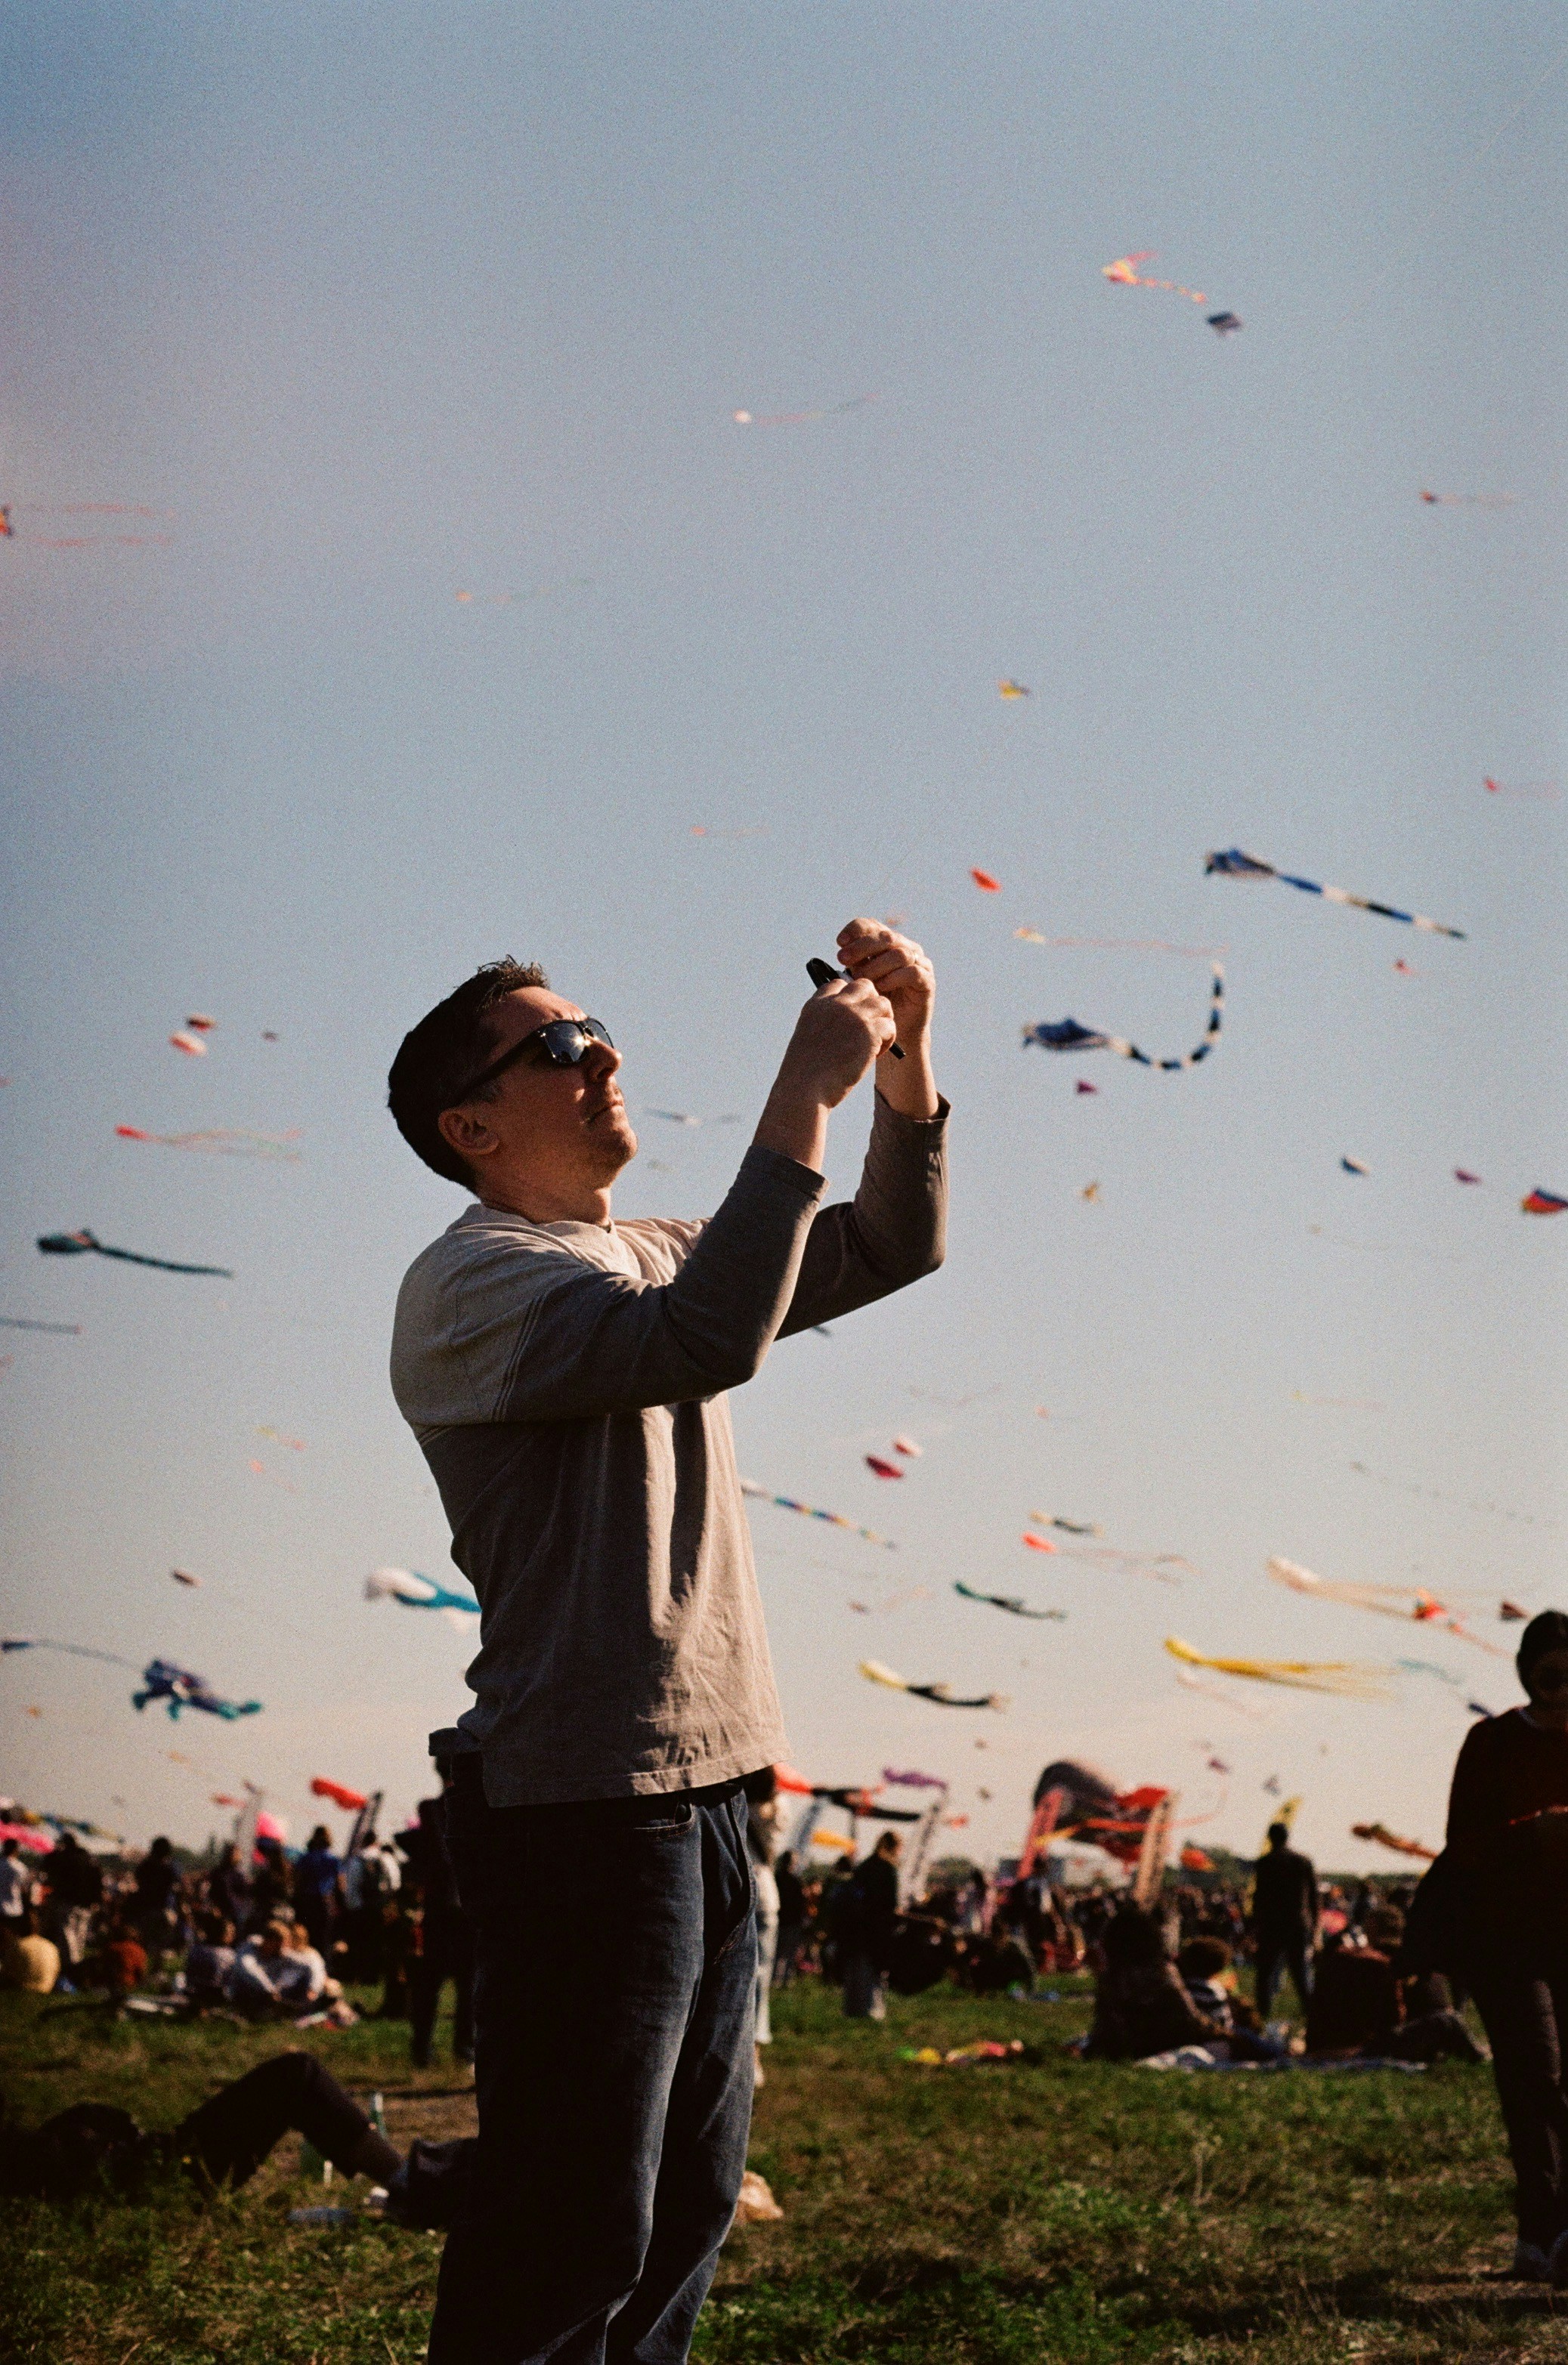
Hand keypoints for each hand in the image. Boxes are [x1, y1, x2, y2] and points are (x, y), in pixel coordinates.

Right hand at [752, 974, 896, 1168]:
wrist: (805, 1089)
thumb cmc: (805, 1073)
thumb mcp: (809, 1039)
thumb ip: (827, 1024)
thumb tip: (849, 1025)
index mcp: (816, 1005)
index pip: (838, 984)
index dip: (849, 999)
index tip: (850, 1020)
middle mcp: (835, 1004)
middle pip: (865, 986)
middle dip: (871, 1004)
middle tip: (869, 1028)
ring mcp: (854, 1015)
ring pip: (883, 1003)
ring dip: (883, 1021)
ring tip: (874, 1043)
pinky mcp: (869, 1031)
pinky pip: (890, 1026)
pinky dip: (888, 1041)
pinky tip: (874, 1056)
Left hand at [836, 921, 934, 1054]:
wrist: (896, 1029)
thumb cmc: (876, 1001)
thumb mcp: (861, 977)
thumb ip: (855, 961)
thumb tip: (843, 948)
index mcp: (888, 943)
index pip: (873, 925)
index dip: (856, 929)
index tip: (840, 942)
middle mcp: (906, 948)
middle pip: (886, 936)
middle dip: (861, 947)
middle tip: (843, 960)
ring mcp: (920, 963)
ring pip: (899, 954)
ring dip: (877, 965)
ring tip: (863, 979)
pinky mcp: (927, 981)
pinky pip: (912, 972)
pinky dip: (893, 978)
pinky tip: (880, 987)